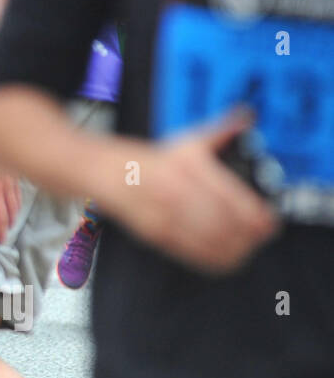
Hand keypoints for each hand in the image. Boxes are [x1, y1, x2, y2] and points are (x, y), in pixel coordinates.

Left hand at [0, 133, 22, 243]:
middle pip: (1, 216)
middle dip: (1, 231)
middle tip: (2, 242)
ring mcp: (7, 186)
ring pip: (12, 209)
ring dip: (10, 222)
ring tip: (9, 231)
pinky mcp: (15, 180)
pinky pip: (18, 198)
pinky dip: (17, 208)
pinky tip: (16, 213)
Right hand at [104, 109, 278, 273]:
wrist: (108, 172)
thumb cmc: (149, 160)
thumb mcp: (187, 140)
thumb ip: (221, 132)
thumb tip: (246, 118)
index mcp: (188, 166)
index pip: (234, 199)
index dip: (258, 217)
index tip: (269, 222)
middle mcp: (177, 191)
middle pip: (227, 223)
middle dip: (250, 235)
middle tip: (260, 236)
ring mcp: (166, 214)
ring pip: (212, 241)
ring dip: (235, 249)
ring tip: (245, 248)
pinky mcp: (156, 233)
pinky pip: (192, 253)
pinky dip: (212, 259)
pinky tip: (223, 256)